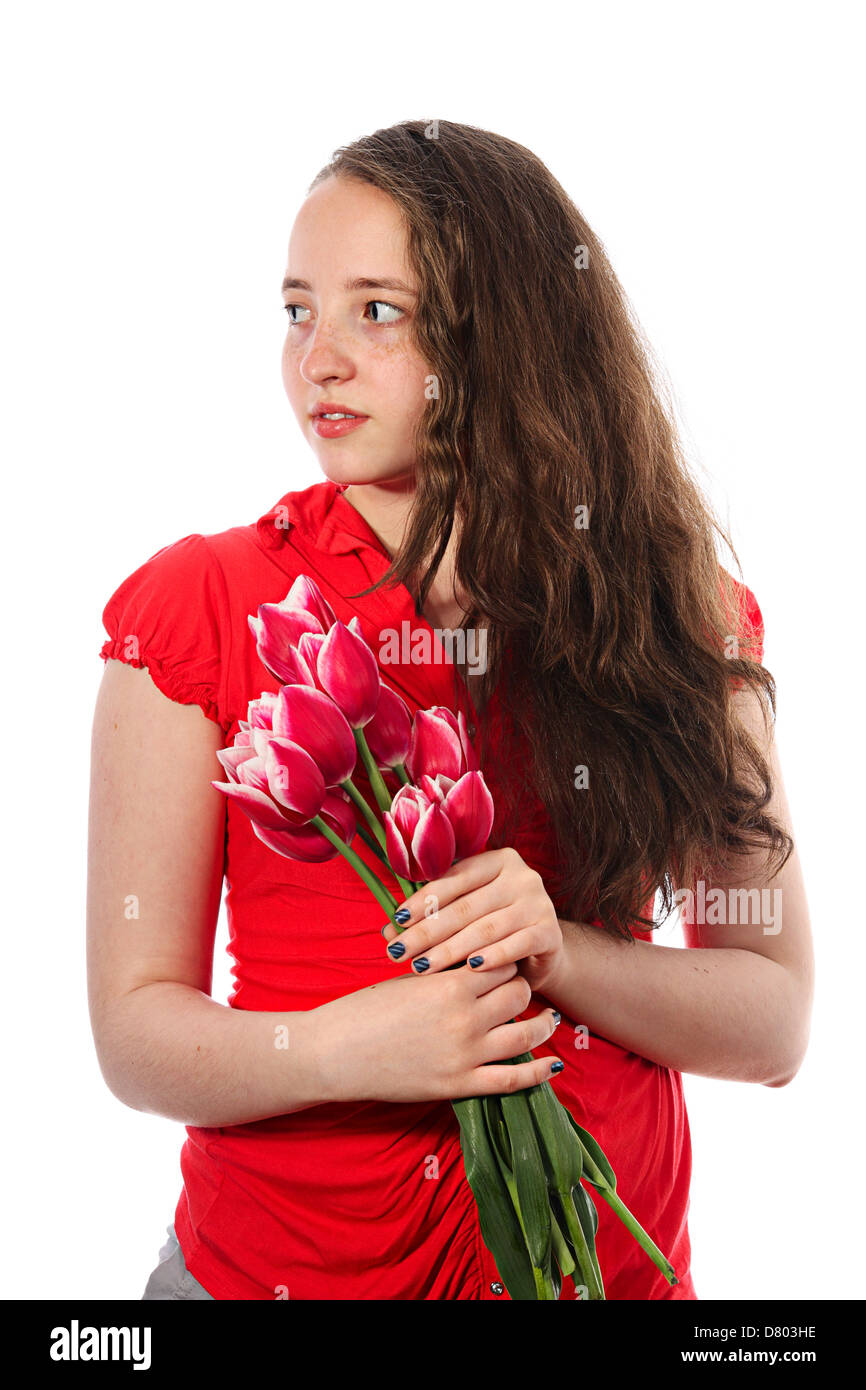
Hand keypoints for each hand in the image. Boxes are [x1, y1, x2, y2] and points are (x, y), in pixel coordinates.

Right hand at [312, 962, 564, 1104]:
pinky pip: (513, 1080)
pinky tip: (553, 1065)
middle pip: (518, 994)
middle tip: (520, 990)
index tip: (506, 962)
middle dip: (521, 988)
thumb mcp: (408, 979)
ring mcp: (466, 1054)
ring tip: (549, 1021)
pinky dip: (538, 1073)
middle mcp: (465, 1018)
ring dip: (542, 1026)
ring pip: (525, 1035)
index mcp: (450, 984)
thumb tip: (476, 966)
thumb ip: (446, 973)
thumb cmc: (364, 1010)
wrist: (335, 1053)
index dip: (506, 961)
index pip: (501, 964)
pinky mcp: (459, 1086)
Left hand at [382, 847, 565, 996]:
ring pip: (486, 927)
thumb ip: (431, 917)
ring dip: (450, 949)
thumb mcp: (465, 917)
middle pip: (465, 906)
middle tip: (399, 951)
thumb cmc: (493, 929)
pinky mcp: (550, 931)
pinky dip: (492, 957)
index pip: (453, 879)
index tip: (395, 921)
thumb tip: (388, 931)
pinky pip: (516, 944)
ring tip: (422, 966)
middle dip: (427, 931)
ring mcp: (538, 902)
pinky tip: (470, 968)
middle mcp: (521, 875)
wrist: (542, 952)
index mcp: (497, 860)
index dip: (422, 901)